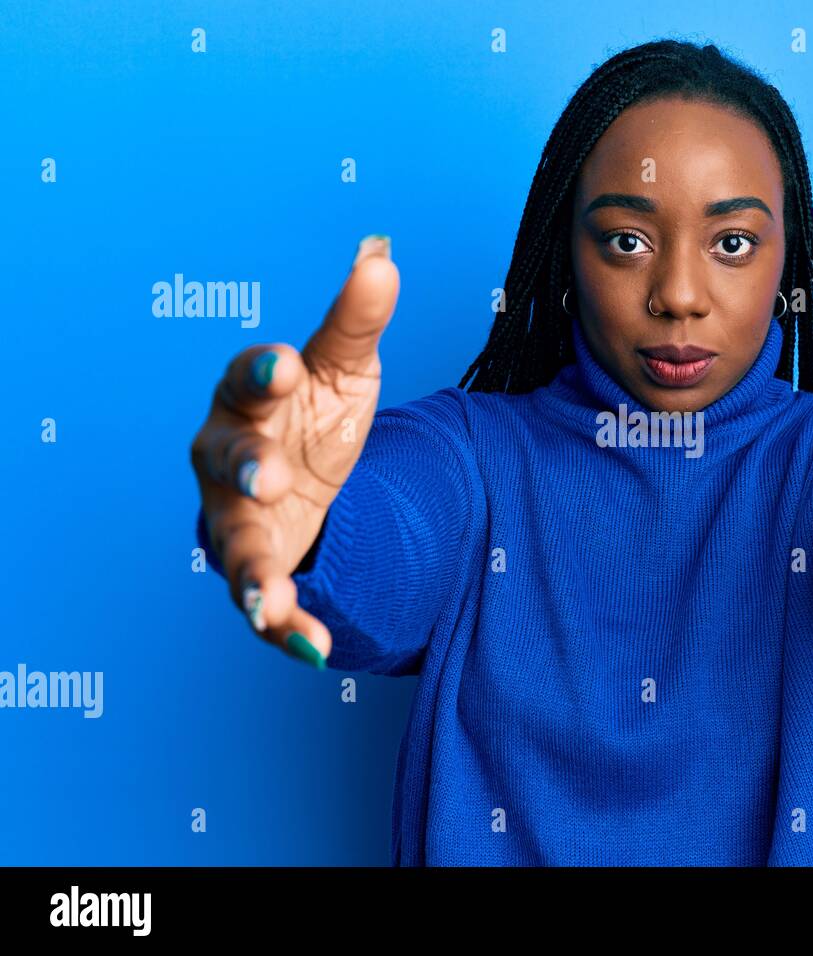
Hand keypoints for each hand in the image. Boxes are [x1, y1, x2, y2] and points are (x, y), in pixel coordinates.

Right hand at [190, 235, 398, 666]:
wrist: (305, 481)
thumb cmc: (313, 414)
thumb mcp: (343, 369)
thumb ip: (356, 322)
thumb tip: (380, 256)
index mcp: (250, 398)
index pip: (249, 378)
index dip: (263, 371)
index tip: (284, 363)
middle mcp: (229, 457)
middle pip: (225, 459)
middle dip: (245, 467)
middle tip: (267, 476)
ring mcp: (236, 518)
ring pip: (233, 542)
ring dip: (247, 569)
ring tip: (263, 598)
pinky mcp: (256, 568)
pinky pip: (264, 601)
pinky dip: (286, 624)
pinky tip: (312, 646)